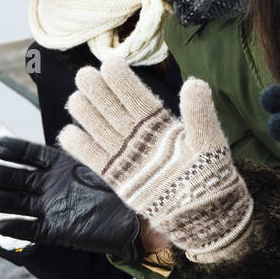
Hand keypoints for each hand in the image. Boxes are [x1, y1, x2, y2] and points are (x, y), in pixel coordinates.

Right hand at [0, 137, 141, 257]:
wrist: (139, 219)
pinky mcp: (58, 230)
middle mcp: (53, 185)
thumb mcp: (104, 161)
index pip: (33, 154)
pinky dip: (17, 228)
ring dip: (1, 200)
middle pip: (20, 178)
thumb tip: (76, 121)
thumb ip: (86, 147)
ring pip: (20, 203)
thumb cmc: (125, 185)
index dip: (13, 150)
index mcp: (63, 165)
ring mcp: (54, 208)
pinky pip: (33, 229)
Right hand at [58, 59, 251, 263]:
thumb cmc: (211, 176)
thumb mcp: (209, 142)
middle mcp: (142, 137)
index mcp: (162, 124)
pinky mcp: (119, 178)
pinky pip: (95, 160)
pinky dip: (81, 148)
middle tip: (84, 74)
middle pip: (115, 110)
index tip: (111, 64)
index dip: (124, 82)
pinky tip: (68, 133)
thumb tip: (195, 82)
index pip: (139, 98)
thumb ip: (199, 114)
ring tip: (76, 98)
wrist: (203, 214)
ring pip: (101, 130)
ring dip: (87, 114)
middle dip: (99, 92)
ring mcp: (128, 156)